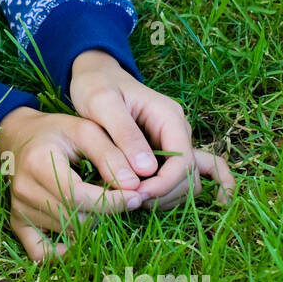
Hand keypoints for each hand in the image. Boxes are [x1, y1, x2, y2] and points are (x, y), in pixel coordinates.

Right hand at [0, 105, 143, 263]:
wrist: (18, 136)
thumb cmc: (57, 132)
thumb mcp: (85, 130)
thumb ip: (111, 154)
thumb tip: (134, 186)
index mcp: (37, 162)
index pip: (79, 197)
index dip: (112, 202)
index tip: (135, 196)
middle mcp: (24, 189)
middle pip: (77, 219)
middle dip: (105, 212)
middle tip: (119, 197)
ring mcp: (18, 208)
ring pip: (69, 233)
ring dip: (91, 223)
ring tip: (97, 203)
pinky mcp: (17, 222)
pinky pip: (41, 253)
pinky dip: (62, 254)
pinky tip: (78, 240)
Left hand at [68, 50, 234, 211]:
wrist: (94, 75)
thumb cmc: (96, 85)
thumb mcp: (102, 102)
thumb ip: (124, 133)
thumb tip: (147, 170)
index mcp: (169, 116)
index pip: (183, 161)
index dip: (163, 184)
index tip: (136, 194)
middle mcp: (179, 130)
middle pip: (188, 176)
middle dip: (163, 193)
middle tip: (131, 200)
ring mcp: (174, 141)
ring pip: (186, 181)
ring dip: (166, 197)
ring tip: (135, 201)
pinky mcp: (164, 150)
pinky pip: (179, 177)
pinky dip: (170, 193)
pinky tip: (158, 206)